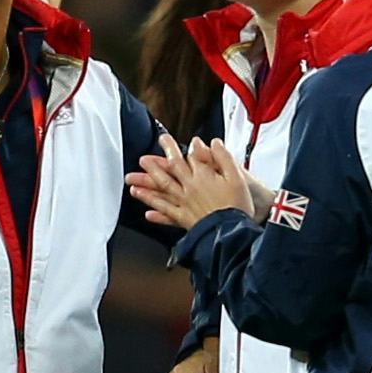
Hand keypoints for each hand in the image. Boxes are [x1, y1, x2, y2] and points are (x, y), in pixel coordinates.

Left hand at [128, 136, 258, 232]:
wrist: (234, 231)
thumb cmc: (238, 204)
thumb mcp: (237, 176)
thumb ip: (223, 157)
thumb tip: (214, 143)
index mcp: (203, 176)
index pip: (187, 157)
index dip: (177, 148)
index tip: (168, 140)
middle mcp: (190, 188)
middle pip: (169, 172)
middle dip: (154, 164)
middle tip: (142, 159)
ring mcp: (185, 205)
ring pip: (162, 192)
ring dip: (147, 186)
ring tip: (134, 183)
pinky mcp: (186, 220)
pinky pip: (168, 215)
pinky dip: (157, 215)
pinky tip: (147, 213)